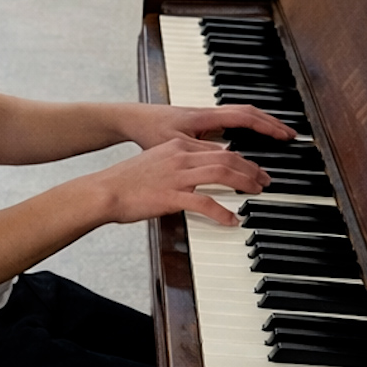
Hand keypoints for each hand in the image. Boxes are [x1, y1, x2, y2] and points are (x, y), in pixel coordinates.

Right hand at [78, 136, 269, 226]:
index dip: (242, 159)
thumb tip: (198, 175)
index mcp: (176, 146)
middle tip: (264, 180)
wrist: (102, 191)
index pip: (218, 148)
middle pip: (227, 157)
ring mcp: (176, 176)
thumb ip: (178, 164)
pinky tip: (231, 220)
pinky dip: (222, 212)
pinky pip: (205, 203)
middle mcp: (179, 157)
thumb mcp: (155, 163)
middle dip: (251, 169)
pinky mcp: (171, 196)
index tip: (253, 169)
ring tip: (256, 192)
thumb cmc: (124, 181)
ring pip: (222, 174)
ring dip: (244, 183)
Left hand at [112, 101, 295, 149]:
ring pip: (239, 115)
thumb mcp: (176, 145)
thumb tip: (230, 156)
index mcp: (205, 116)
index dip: (267, 126)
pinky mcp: (198, 122)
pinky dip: (245, 126)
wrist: (130, 119)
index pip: (245, 117)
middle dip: (271, 123)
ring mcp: (204, 116)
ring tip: (276, 135)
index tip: (286, 135)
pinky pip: (229, 120)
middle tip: (290, 135)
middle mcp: (208, 113)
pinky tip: (248, 138)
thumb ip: (202, 152)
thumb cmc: (149, 130)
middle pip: (248, 113)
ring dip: (259, 124)